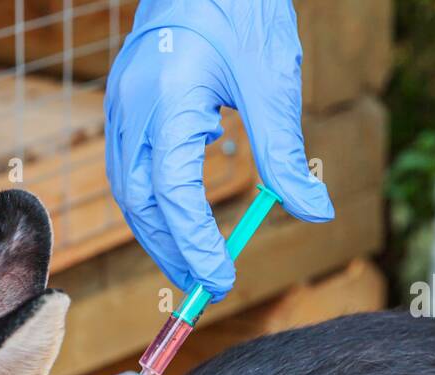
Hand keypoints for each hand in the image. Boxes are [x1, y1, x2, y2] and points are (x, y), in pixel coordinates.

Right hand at [105, 0, 332, 299]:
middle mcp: (132, 110)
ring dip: (157, 232)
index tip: (222, 280)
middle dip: (171, 251)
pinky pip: (127, 167)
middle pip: (140, 205)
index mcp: (166, 103)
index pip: (174, 196)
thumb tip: (314, 211)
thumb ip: (286, 155)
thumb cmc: (241, 7)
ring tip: (189, 263)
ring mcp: (119, 106)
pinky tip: (176, 214)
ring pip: (127, 190)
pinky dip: (150, 201)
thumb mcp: (273, 82)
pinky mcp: (122, 102)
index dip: (196, 245)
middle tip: (206, 286)